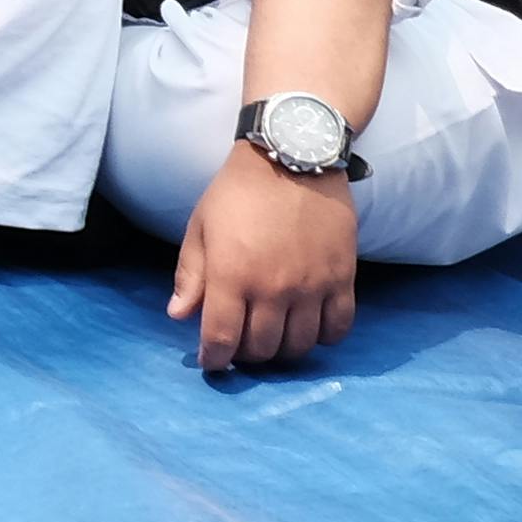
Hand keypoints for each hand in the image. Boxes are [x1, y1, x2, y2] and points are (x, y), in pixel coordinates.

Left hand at [172, 143, 363, 370]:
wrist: (291, 159)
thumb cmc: (237, 193)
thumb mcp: (200, 228)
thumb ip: (191, 275)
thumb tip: (179, 316)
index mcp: (232, 275)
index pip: (222, 338)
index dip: (214, 358)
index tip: (212, 362)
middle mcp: (273, 289)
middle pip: (262, 348)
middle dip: (246, 355)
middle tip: (240, 346)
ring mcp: (312, 287)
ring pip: (299, 345)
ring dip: (283, 351)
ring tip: (272, 340)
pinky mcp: (343, 280)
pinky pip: (338, 328)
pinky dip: (323, 339)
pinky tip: (309, 329)